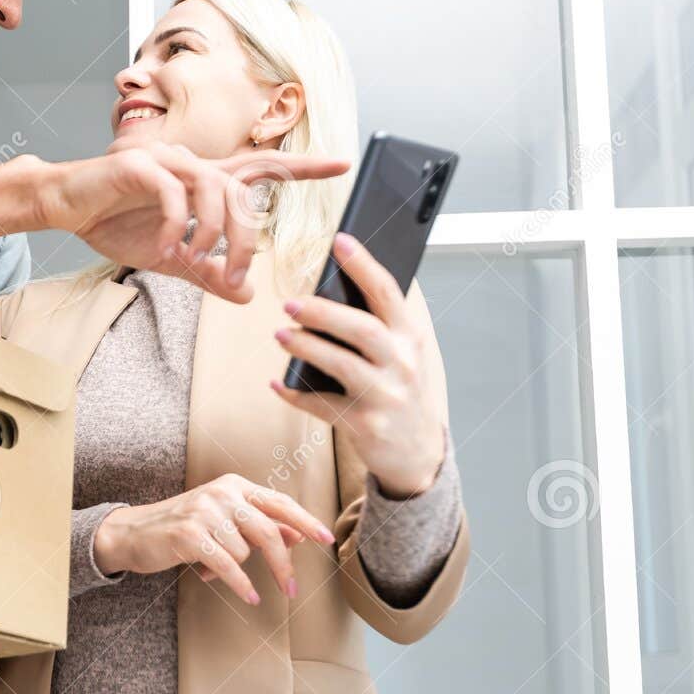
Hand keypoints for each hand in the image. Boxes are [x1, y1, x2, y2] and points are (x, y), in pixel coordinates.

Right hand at [30, 143, 349, 303]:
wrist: (66, 208)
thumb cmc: (117, 224)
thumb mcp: (171, 258)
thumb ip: (209, 273)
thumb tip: (246, 295)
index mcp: (206, 182)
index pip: (263, 168)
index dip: (303, 166)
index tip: (342, 165)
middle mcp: (193, 164)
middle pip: (243, 194)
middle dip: (245, 239)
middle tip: (235, 276)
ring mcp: (168, 160)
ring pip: (214, 191)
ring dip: (211, 234)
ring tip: (194, 262)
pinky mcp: (140, 165)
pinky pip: (174, 192)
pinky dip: (176, 224)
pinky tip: (167, 249)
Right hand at [92, 474, 335, 604]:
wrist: (134, 532)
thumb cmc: (185, 528)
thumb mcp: (224, 521)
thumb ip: (259, 526)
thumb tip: (298, 535)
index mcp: (234, 486)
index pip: (279, 502)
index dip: (306, 521)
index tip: (327, 539)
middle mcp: (222, 493)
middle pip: (267, 531)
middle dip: (282, 563)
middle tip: (291, 589)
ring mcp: (204, 512)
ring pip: (244, 552)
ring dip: (238, 570)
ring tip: (218, 569)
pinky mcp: (189, 535)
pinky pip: (227, 566)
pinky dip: (241, 584)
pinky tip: (250, 596)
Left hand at [271, 233, 447, 497]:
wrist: (417, 452)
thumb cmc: (400, 389)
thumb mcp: (401, 354)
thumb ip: (377, 324)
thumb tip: (331, 288)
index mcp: (411, 337)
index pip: (388, 292)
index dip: (364, 264)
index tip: (339, 240)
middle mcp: (403, 364)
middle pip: (362, 329)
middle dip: (323, 313)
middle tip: (289, 303)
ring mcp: (386, 397)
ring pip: (342, 366)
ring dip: (307, 348)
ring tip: (280, 335)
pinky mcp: (366, 426)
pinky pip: (322, 406)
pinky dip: (296, 395)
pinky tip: (276, 384)